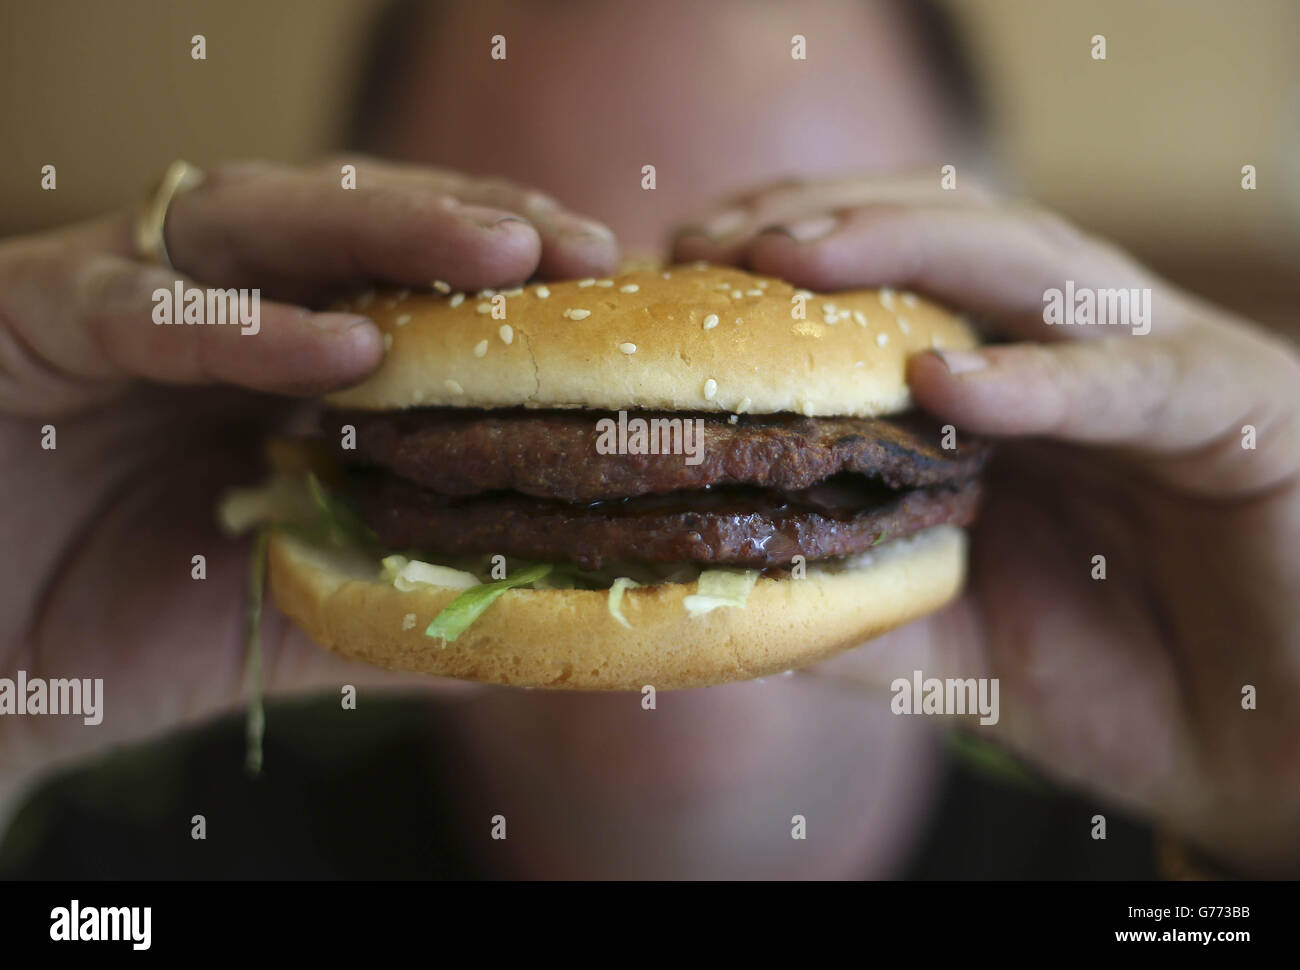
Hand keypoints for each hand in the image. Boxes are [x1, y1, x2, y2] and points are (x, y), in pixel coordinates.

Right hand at [0, 158, 618, 818]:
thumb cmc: (120, 621)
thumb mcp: (294, 613)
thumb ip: (405, 603)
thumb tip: (541, 617)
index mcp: (279, 357)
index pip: (407, 287)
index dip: (510, 285)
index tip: (616, 297)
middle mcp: (212, 309)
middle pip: (353, 226)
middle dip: (474, 230)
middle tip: (585, 249)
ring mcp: (124, 297)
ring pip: (260, 221)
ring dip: (384, 231)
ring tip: (502, 252)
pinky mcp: (33, 316)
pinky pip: (138, 304)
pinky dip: (243, 326)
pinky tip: (342, 350)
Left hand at [674, 174, 1299, 875]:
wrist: (1268, 753)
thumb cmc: (1121, 683)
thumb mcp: (955, 646)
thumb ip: (857, 608)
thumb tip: (724, 595)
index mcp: (1008, 385)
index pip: (889, 283)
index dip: (784, 260)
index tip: (677, 266)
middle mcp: (1076, 351)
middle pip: (946, 238)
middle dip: (826, 224)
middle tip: (713, 239)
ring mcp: (1160, 365)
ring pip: (1035, 266)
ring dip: (911, 250)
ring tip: (798, 259)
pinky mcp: (1244, 410)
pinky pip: (1136, 380)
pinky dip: (1041, 377)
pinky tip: (947, 380)